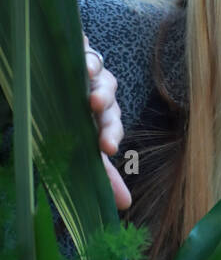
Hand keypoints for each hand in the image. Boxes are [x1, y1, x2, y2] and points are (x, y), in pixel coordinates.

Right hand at [83, 34, 130, 210]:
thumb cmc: (69, 109)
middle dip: (109, 124)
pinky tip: (87, 68)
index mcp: (101, 121)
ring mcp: (93, 76)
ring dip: (101, 92)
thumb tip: (126, 205)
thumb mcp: (79, 141)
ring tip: (95, 101)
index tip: (108, 151)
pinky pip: (89, 55)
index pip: (110, 135)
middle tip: (105, 140)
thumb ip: (101, 171)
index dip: (111, 141)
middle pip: (110, 111)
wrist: (54, 65)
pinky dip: (89, 60)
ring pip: (104, 83)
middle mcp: (101, 99)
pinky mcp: (84, 53)